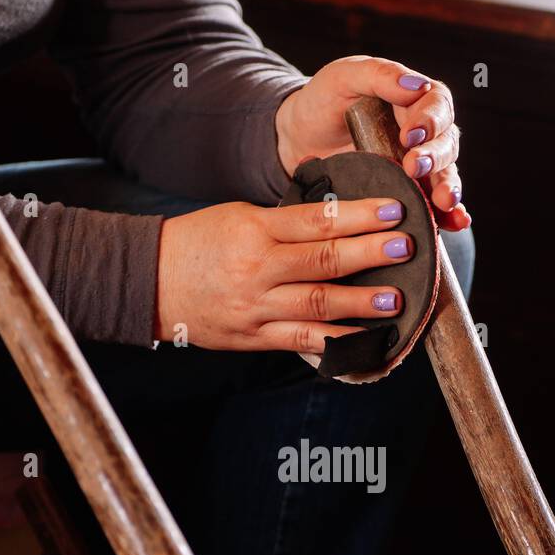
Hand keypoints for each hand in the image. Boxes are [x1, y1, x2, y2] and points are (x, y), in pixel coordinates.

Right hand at [155, 195, 412, 348]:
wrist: (150, 283)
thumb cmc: (199, 243)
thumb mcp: (239, 217)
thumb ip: (285, 222)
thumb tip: (339, 222)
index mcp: (255, 231)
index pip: (316, 221)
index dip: (358, 216)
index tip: (393, 211)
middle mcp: (257, 270)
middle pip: (322, 261)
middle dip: (368, 254)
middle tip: (404, 248)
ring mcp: (256, 308)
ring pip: (316, 305)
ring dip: (359, 304)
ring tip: (394, 300)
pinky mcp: (253, 338)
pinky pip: (301, 342)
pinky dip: (335, 343)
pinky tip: (363, 341)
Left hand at [275, 56, 470, 232]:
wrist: (302, 138)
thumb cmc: (325, 100)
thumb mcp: (345, 76)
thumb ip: (380, 75)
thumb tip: (417, 85)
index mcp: (415, 98)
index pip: (436, 105)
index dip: (429, 121)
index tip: (410, 136)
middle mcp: (424, 132)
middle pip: (446, 142)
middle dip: (436, 157)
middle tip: (415, 168)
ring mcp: (419, 164)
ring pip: (446, 174)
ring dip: (449, 187)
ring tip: (444, 201)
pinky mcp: (410, 191)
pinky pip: (435, 202)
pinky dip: (449, 213)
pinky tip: (455, 222)